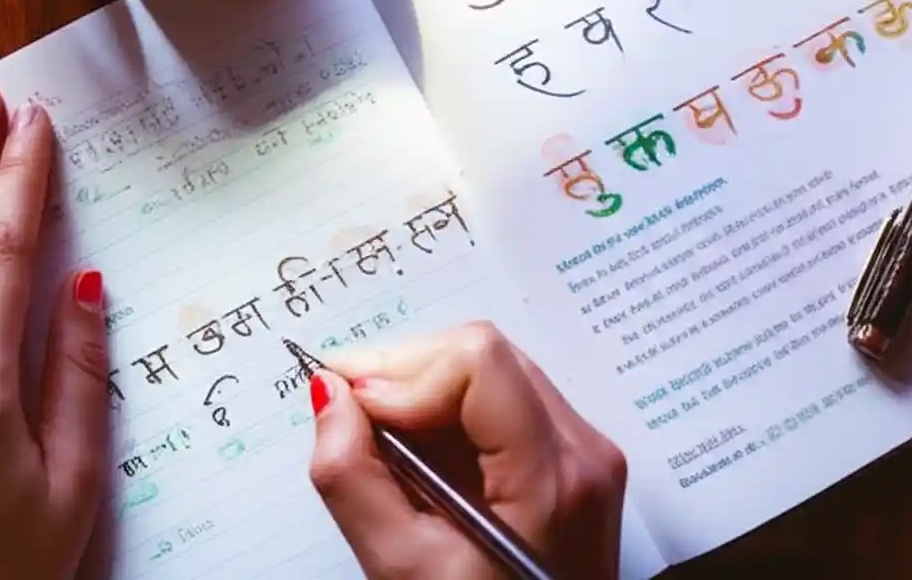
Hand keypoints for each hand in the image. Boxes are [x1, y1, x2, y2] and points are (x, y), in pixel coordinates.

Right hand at [309, 322, 626, 579]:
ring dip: (420, 390)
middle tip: (346, 408)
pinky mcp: (570, 458)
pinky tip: (416, 454)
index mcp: (553, 478)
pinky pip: (501, 399)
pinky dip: (445, 412)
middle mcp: (583, 451)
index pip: (478, 361)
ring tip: (378, 439)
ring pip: (490, 369)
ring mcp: (583, 452)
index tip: (356, 408)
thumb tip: (328, 393)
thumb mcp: (403, 569)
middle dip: (403, 373)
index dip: (403, 374)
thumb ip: (354, 478)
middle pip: (483, 354)